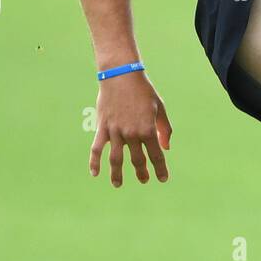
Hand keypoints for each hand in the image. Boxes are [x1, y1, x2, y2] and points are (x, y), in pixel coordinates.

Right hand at [90, 72, 171, 186]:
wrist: (121, 75)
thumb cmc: (143, 91)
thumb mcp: (160, 108)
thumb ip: (164, 129)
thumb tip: (166, 148)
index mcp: (148, 129)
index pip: (156, 155)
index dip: (160, 169)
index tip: (162, 179)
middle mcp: (132, 134)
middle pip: (137, 160)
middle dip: (142, 173)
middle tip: (144, 180)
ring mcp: (115, 132)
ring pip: (116, 159)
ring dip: (117, 174)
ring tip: (118, 184)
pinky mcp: (102, 127)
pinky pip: (96, 148)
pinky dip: (94, 162)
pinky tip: (95, 173)